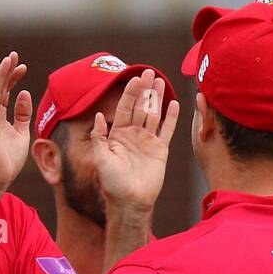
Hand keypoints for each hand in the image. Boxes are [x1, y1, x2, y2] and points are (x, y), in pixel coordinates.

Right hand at [0, 52, 31, 191]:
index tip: (23, 66)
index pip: (7, 92)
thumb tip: (24, 93)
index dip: (14, 78)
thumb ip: (22, 114)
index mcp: (1, 116)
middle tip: (14, 55)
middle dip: (7, 71)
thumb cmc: (8, 160)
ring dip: (0, 75)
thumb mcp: (21, 133)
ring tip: (8, 59)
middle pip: (0, 88)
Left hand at [91, 69, 179, 213]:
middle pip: (140, 107)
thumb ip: (99, 137)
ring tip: (161, 81)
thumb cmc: (112, 183)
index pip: (124, 108)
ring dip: (157, 98)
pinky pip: (166, 130)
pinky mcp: (160, 150)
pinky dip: (171, 117)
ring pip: (153, 114)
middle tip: (149, 72)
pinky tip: (174, 103)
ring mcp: (147, 141)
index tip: (135, 78)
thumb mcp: (100, 158)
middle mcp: (133, 135)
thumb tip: (98, 115)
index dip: (129, 93)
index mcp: (117, 135)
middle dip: (144, 90)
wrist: (130, 201)